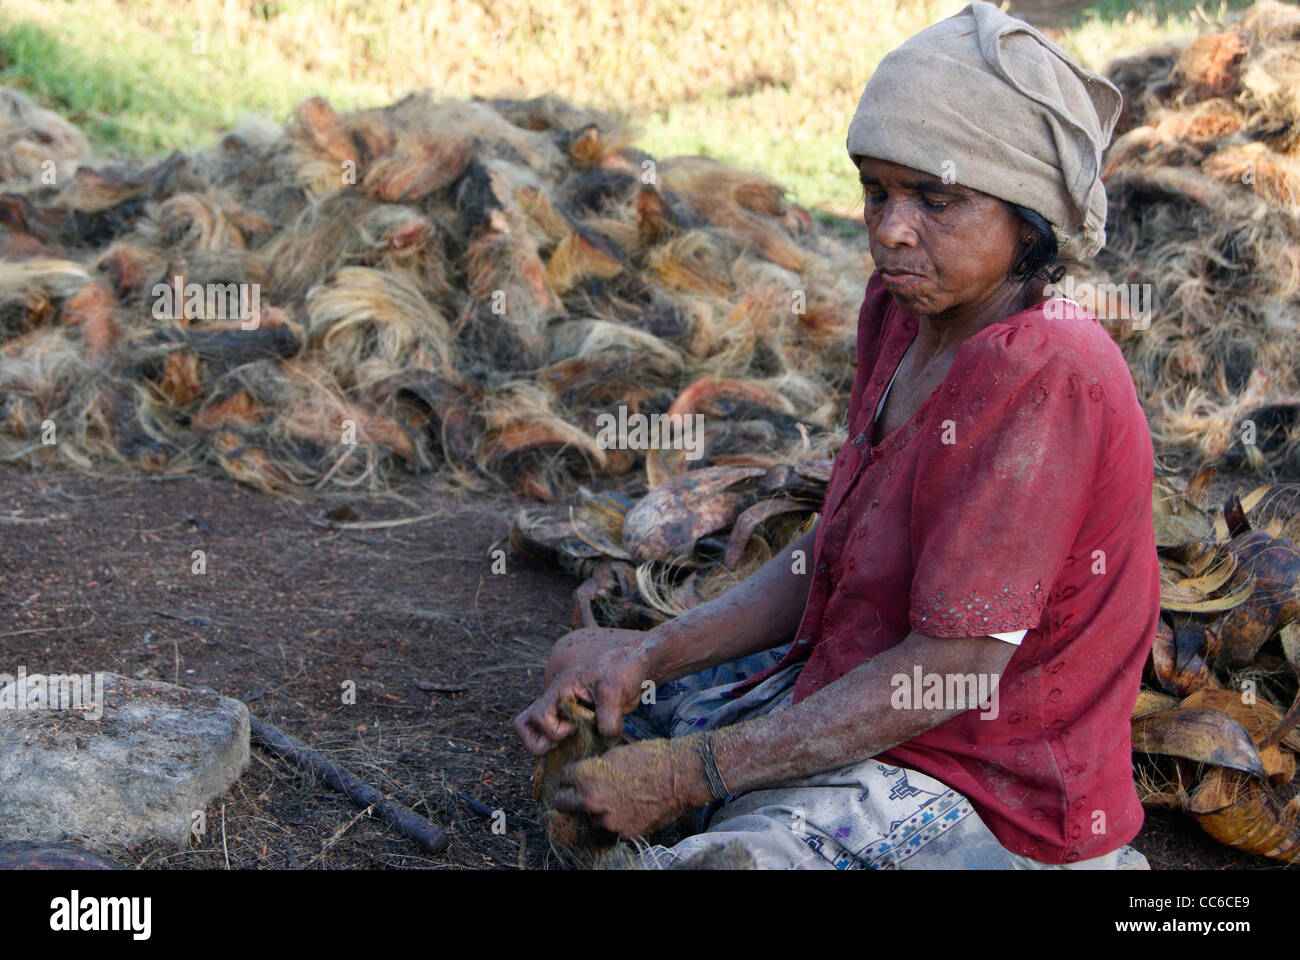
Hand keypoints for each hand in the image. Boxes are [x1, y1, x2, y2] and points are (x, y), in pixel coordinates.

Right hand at [514, 627, 652, 754]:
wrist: (633, 669)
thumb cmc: (622, 672)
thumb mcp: (616, 690)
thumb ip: (609, 717)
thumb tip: (604, 739)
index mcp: (560, 689)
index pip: (538, 717)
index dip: (555, 730)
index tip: (578, 726)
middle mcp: (555, 700)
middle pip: (524, 725)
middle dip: (542, 741)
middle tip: (568, 740)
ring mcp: (562, 711)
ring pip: (535, 733)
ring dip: (548, 745)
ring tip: (572, 745)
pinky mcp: (574, 721)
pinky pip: (555, 739)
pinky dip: (565, 748)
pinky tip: (585, 747)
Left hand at [551, 737, 710, 837]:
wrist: (681, 775)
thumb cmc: (651, 757)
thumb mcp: (616, 753)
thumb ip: (594, 767)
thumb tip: (584, 774)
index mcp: (586, 776)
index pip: (562, 778)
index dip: (570, 776)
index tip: (575, 777)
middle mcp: (591, 801)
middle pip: (562, 804)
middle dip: (569, 797)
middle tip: (581, 793)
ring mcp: (607, 821)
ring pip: (587, 819)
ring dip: (595, 812)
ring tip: (613, 801)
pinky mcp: (623, 833)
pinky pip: (609, 830)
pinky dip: (614, 822)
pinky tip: (626, 809)